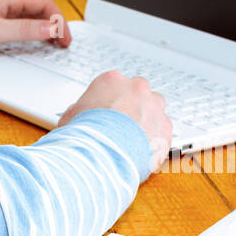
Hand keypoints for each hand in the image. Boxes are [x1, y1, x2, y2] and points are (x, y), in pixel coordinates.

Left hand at [0, 0, 72, 53]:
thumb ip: (24, 30)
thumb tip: (50, 28)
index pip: (42, 3)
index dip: (58, 20)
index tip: (64, 38)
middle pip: (36, 7)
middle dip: (52, 23)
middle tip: (61, 42)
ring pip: (25, 13)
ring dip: (40, 26)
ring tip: (50, 42)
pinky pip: (13, 18)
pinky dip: (26, 28)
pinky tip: (29, 38)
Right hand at [57, 71, 171, 173]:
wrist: (100, 155)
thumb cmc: (84, 135)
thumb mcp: (70, 116)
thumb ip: (80, 110)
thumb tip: (79, 114)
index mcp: (111, 81)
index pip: (116, 84)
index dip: (112, 100)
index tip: (109, 112)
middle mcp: (136, 89)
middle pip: (139, 92)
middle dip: (133, 106)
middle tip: (122, 125)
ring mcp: (154, 107)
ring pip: (155, 109)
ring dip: (148, 120)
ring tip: (133, 140)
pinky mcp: (166, 127)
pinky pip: (164, 131)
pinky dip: (156, 140)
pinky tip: (142, 151)